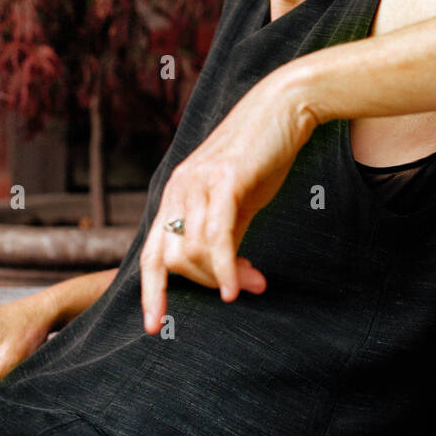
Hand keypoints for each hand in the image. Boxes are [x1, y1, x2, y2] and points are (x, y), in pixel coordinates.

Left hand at [140, 67, 313, 333]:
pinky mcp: (224, 180)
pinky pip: (216, 236)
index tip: (153, 326)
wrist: (285, 110)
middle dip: (204, 284)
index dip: (151, 291)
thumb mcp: (239, 203)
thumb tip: (231, 282)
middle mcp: (180, 189)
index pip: (152, 253)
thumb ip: (228, 238)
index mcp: (177, 195)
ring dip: (223, 276)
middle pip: (173, 260)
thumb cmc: (262, 156)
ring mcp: (198, 183)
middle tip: (239, 291)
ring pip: (195, 251)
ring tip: (253, 283)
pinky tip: (236, 288)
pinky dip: (226, 268)